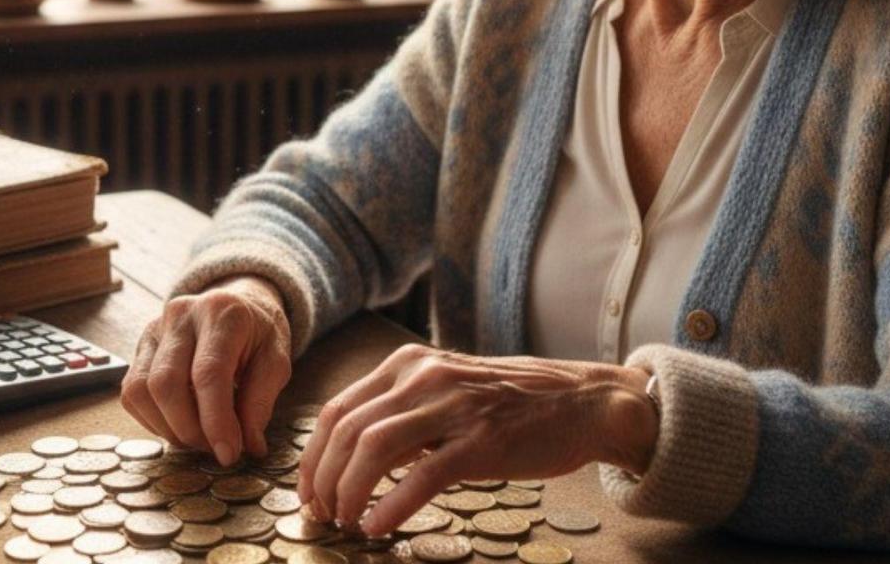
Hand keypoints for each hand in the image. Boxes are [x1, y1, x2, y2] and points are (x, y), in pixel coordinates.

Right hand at [120, 274, 292, 465]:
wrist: (236, 307)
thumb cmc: (257, 335)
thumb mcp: (276, 361)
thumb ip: (261, 401)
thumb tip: (248, 445)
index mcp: (222, 313)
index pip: (208, 373)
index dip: (215, 420)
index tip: (228, 454)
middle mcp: (180, 315)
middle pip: (165, 383)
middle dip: (189, 430)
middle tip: (216, 449)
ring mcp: (154, 329)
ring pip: (140, 390)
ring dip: (168, 428)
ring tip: (199, 438)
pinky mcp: (139, 347)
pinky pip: (131, 394)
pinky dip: (153, 420)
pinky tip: (180, 423)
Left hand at [295, 343, 657, 534]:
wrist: (581, 401)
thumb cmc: (511, 403)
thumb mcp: (447, 390)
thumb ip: (403, 412)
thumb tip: (352, 457)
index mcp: (409, 364)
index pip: (337, 409)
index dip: (312, 456)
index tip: (307, 491)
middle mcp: (424, 377)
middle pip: (347, 430)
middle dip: (322, 478)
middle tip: (320, 514)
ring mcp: (453, 408)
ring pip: (373, 449)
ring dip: (348, 491)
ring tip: (345, 520)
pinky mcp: (481, 442)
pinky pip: (422, 476)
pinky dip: (391, 505)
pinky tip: (377, 526)